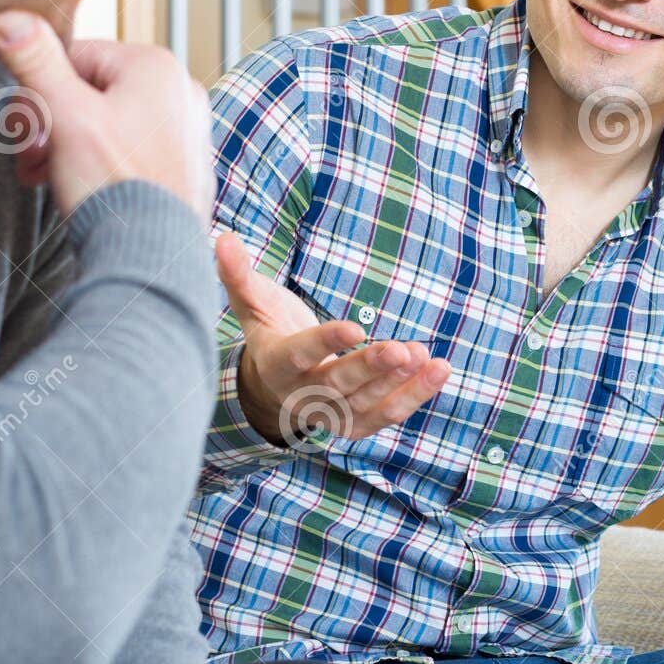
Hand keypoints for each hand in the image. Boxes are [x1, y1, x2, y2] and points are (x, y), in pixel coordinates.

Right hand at [0, 12, 212, 220]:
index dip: (39, 93)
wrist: (151, 255)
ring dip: (69, 145)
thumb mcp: (65, 114)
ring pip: (109, 121)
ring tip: (49, 176)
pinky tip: (84, 187)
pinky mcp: (185, 163)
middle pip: (92, 91)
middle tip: (32, 158)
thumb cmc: (113, 184)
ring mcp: (187, 128)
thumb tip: (9, 17)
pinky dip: (101, 163)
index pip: (74, 56)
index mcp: (155, 65)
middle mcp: (180, 90)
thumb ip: (36, 62)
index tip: (24, 129)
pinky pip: (131, 149)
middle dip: (52, 124)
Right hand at [215, 232, 450, 446]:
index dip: (326, 342)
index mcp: (277, 365)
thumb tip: (223, 238)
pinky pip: (386, 415)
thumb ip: (238, 274)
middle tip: (401, 349)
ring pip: (367, 405)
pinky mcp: (354, 425)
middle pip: (337, 386)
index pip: (300, 354)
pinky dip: (414, 396)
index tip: (355, 327)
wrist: (273, 387)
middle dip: (369, 368)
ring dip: (400, 384)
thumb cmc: (268, 332)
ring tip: (428, 357)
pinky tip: (440, 370)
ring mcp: (329, 415)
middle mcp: (301, 396)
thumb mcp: (252, 304)